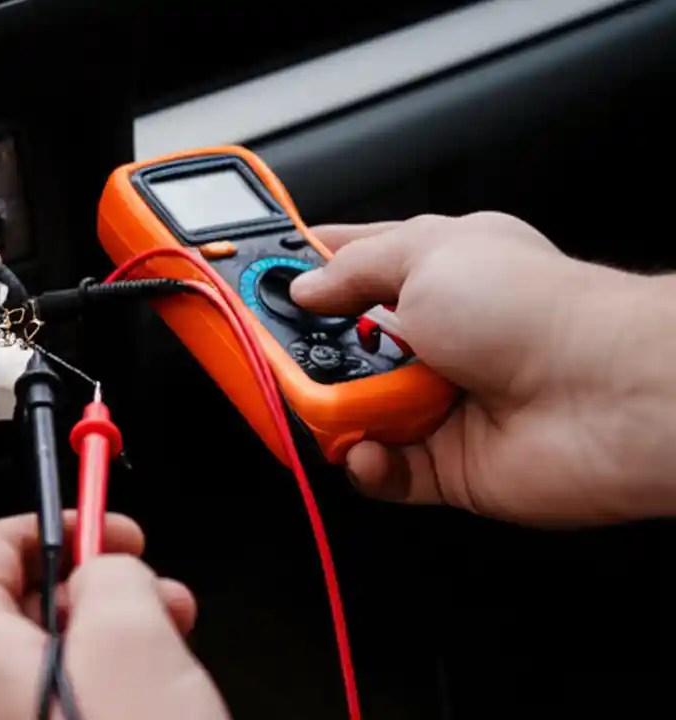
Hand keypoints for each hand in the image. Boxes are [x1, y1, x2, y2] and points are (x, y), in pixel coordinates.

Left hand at [0, 512, 228, 719]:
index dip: (60, 525)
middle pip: (14, 606)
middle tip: (153, 586)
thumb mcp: (133, 633)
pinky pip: (46, 711)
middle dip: (94, 587)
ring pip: (39, 663)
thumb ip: (112, 572)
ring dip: (107, 640)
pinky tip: (149, 697)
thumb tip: (109, 570)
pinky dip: (99, 691)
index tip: (111, 527)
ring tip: (171, 645)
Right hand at [290, 212, 675, 525]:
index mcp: (433, 272)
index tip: (250, 279)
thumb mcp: (424, 254)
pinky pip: (381, 472)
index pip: (348, 264)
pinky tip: (369, 450)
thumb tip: (303, 288)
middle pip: (337, 346)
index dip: (298, 271)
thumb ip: (350, 270)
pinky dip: (367, 465)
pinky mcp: (445, 465)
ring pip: (350, 412)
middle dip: (299, 352)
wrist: (604, 395)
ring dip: (331, 411)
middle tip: (269, 353)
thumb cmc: (535, 310)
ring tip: (330, 404)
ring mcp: (438, 401)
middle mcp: (434, 337)